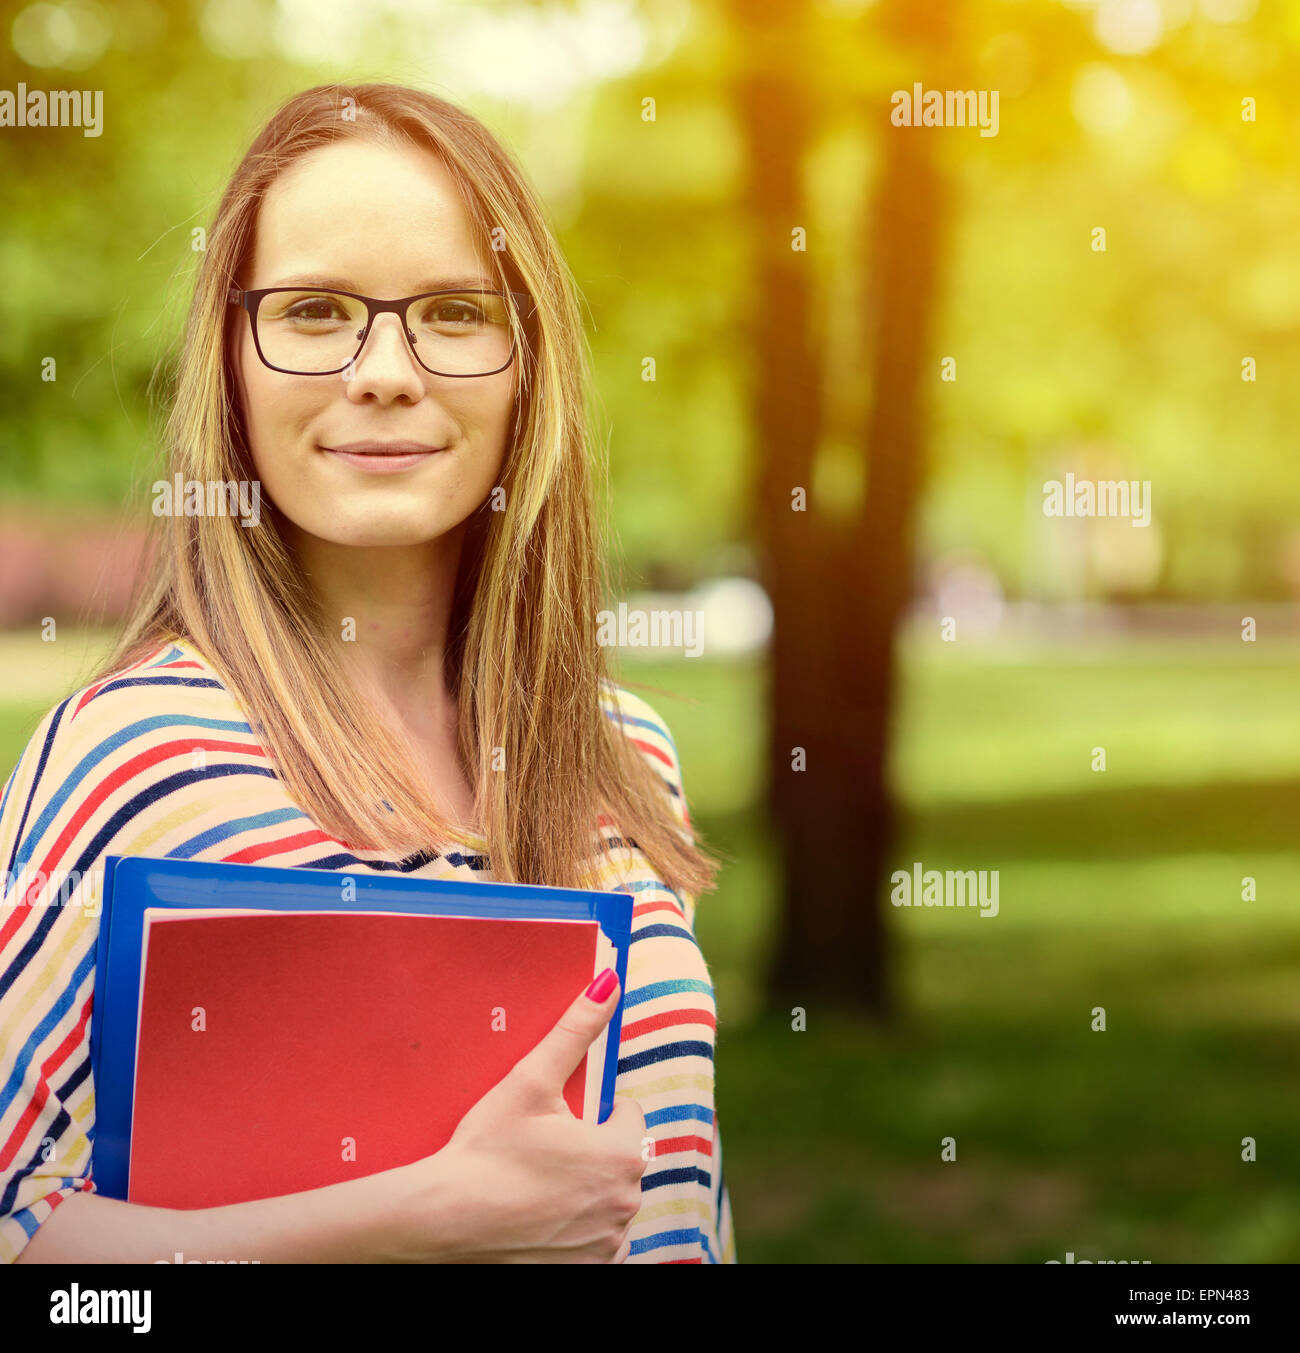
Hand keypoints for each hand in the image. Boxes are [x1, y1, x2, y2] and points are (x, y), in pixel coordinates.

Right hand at [405, 969, 646, 1262]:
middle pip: (620, 1159)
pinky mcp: (587, 1272)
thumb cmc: (486, 1150)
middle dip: (591, 1151)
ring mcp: (607, 1245)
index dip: (593, 1112)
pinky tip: (540, 1218)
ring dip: (587, 1192)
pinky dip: (578, 1231)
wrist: (441, 1222)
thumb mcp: (530, 1081)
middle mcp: (626, 1204)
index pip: (627, 1115)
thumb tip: (609, 982)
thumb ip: (576, 1030)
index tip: (557, 1120)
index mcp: (621, 1153)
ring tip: (536, 1186)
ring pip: (609, 1202)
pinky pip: (598, 1243)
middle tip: (540, 1151)